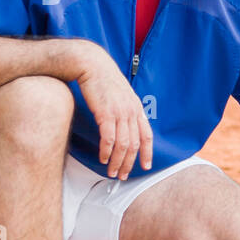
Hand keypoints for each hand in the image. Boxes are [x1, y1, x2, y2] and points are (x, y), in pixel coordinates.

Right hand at [74, 44, 152, 179]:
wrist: (91, 64)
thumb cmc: (103, 79)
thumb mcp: (121, 94)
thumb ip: (126, 109)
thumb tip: (125, 124)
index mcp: (137, 108)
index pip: (147, 135)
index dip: (148, 153)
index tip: (146, 166)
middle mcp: (131, 112)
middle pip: (135, 145)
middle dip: (129, 163)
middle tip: (122, 175)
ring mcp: (120, 113)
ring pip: (123, 145)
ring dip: (117, 161)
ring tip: (111, 171)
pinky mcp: (106, 114)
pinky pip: (109, 139)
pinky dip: (107, 151)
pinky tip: (103, 158)